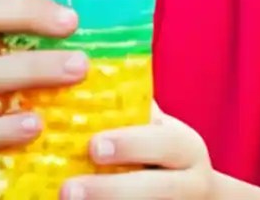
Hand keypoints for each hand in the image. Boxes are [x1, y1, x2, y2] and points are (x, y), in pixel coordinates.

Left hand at [60, 104, 214, 199]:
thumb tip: (78, 72)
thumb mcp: (157, 131)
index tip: (93, 146)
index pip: (167, 143)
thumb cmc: (159, 154)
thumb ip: (131, 111)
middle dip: (113, 190)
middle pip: (160, 190)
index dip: (132, 144)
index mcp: (186, 150)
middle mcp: (189, 184)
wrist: (191, 197)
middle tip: (68, 190)